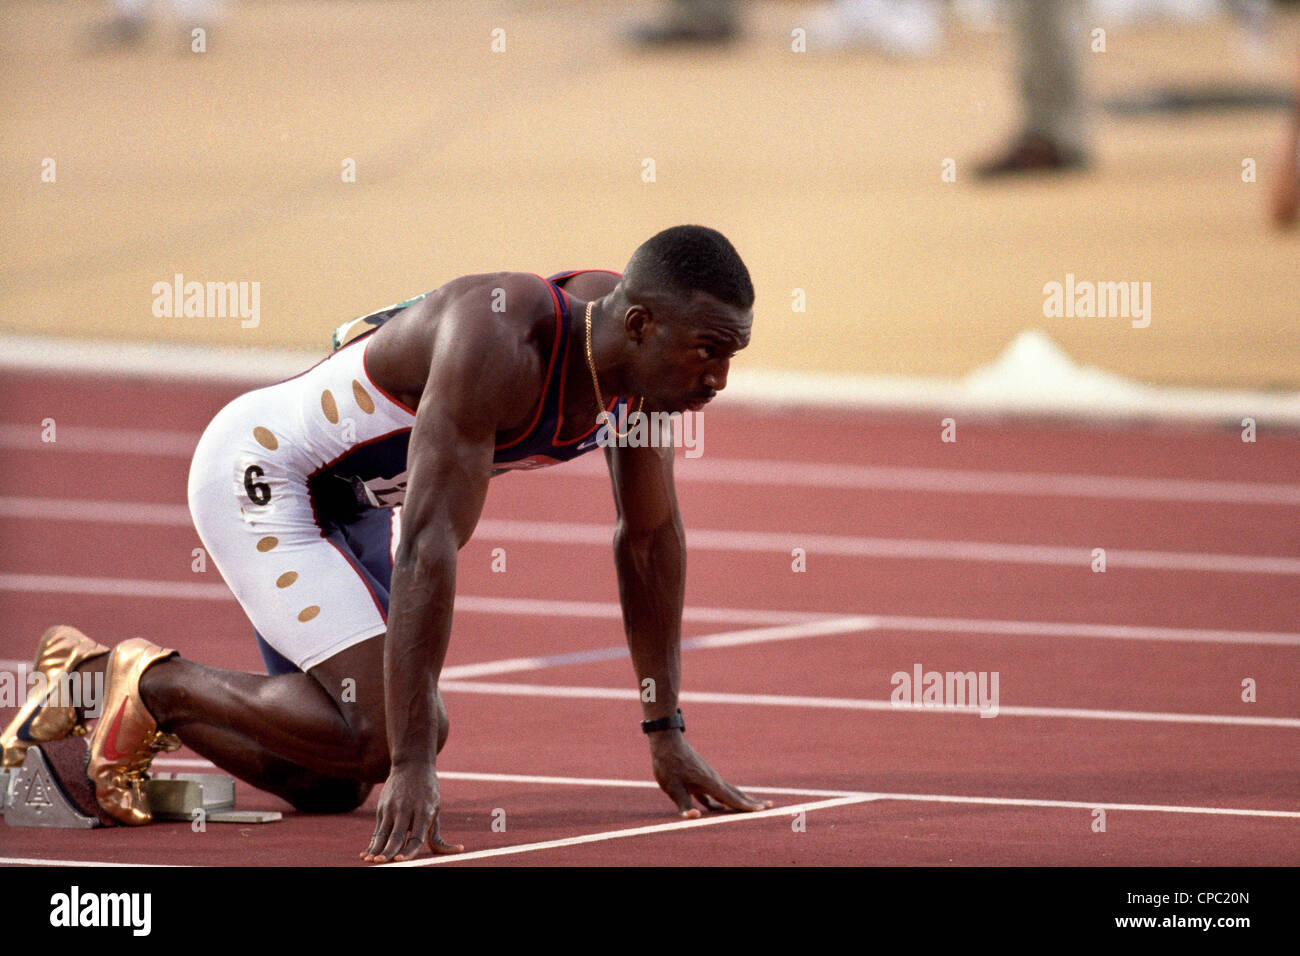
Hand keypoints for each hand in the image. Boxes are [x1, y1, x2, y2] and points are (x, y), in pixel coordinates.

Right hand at [361, 762, 463, 861]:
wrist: (412, 765)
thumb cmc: (428, 792)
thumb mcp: (435, 810)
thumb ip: (437, 835)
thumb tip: (457, 851)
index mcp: (424, 812)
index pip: (416, 836)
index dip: (409, 849)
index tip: (401, 859)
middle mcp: (407, 810)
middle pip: (397, 836)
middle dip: (389, 851)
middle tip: (381, 862)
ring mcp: (392, 808)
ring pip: (383, 833)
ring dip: (376, 849)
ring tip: (370, 860)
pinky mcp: (382, 808)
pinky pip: (377, 830)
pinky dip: (371, 844)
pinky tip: (365, 855)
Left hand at [649, 732, 771, 817]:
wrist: (667, 740)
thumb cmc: (668, 764)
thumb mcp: (672, 787)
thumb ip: (684, 805)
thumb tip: (695, 817)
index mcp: (709, 783)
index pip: (731, 798)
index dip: (746, 806)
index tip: (763, 810)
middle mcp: (713, 779)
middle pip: (737, 794)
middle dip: (753, 802)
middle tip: (771, 806)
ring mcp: (709, 777)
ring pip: (729, 791)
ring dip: (742, 799)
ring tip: (755, 805)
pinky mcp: (702, 776)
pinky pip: (717, 791)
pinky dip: (723, 799)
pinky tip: (719, 807)